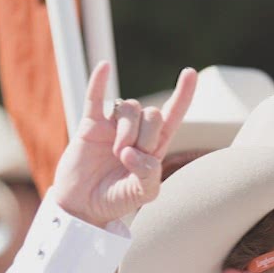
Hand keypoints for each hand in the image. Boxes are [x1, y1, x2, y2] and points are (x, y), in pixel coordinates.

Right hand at [52, 62, 197, 228]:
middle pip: (152, 113)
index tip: (190, 73)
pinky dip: (99, 82)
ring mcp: (113, 126)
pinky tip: (104, 67)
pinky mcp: (91, 125)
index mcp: (154, 147)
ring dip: (127, 130)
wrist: (83, 205)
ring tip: (118, 154)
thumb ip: (148, 175)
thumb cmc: (115, 200)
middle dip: (145, 135)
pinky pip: (95, 98)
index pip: (172, 116)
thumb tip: (134, 152)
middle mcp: (136, 132)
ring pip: (129, 108)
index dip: (183, 95)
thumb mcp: (141, 194)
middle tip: (129, 158)